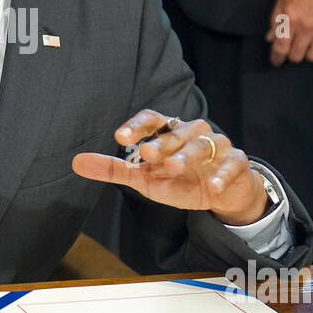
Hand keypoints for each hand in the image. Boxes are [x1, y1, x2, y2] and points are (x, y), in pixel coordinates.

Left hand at [71, 109, 269, 224]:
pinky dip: (223, 175)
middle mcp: (193, 133)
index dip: (137, 125)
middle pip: (177, 132)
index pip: (153, 119)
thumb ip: (113, 169)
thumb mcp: (145, 178)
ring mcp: (217, 147)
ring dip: (187, 156)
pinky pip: (232, 164)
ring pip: (203, 145)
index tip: (120, 136)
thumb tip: (76, 162)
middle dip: (162, 143)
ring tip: (173, 168)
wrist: (222, 193)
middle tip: (146, 154)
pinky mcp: (237, 162)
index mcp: (169, 132)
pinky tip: (214, 187)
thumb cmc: (179, 179)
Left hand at [265, 0, 312, 66]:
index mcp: (290, 19)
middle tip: (292, 49)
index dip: (276, 58)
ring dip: (308, 53)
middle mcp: (306, 28)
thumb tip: (270, 37)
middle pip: (296, 56)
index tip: (276, 61)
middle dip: (291, 54)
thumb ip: (275, 19)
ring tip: (307, 46)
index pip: (280, 49)